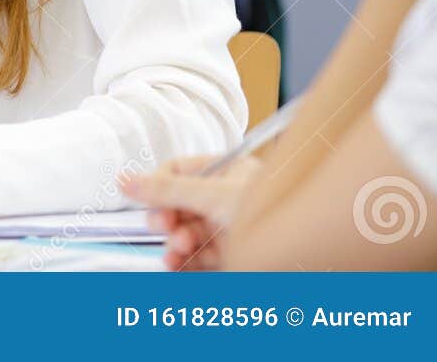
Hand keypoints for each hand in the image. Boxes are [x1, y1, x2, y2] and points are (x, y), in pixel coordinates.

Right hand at [120, 154, 260, 270]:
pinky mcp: (232, 257)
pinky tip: (175, 265)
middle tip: (165, 227)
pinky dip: (184, 263)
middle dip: (167, 218)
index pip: (178, 171)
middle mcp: (226, 199)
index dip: (157, 184)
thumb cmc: (273, 210)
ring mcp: (229, 229)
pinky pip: (199, 258)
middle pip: (179, 206)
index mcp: (227, 172)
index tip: (143, 198)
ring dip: (175, 243)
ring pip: (187, 234)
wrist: (311, 253)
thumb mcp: (214, 195)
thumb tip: (125, 179)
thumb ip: (166, 189)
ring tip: (177, 250)